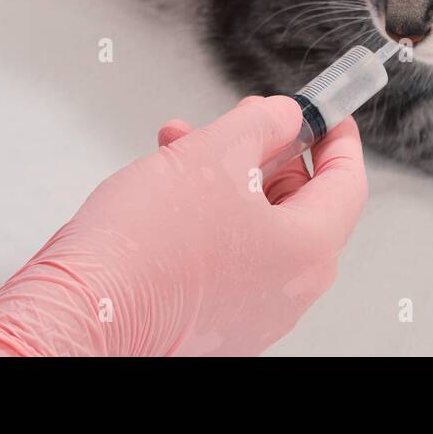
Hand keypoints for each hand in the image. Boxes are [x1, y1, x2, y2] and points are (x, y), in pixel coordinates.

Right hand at [0, 96, 367, 356]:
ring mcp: (253, 312)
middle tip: (244, 122)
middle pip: (301, 204)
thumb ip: (261, 124)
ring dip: (230, 179)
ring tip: (185, 145)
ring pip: (258, 226)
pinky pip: (230, 255)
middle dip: (268, 153)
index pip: (347, 182)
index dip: (336, 137)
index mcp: (308, 251)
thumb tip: (284, 117)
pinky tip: (170, 188)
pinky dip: (211, 216)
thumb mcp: (214, 153)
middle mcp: (290, 291)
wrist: (85, 311)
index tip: (327, 112)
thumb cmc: (146, 247)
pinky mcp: (215, 320)